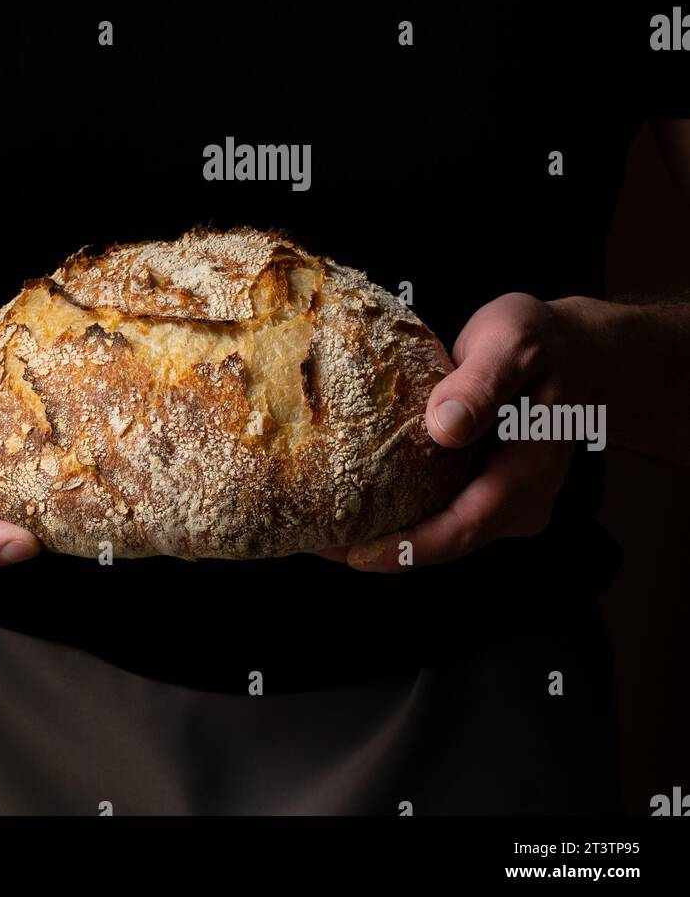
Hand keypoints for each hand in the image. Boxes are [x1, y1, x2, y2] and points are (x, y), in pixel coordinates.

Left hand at [311, 292, 590, 572]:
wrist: (579, 350)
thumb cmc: (545, 343)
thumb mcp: (512, 346)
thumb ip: (481, 385)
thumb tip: (443, 426)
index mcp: (527, 479)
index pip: (460, 531)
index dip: (404, 549)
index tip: (352, 553)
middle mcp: (519, 504)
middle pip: (443, 544)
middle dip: (381, 548)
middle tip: (317, 540)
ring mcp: (504, 502)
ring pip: (440, 532)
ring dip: (386, 532)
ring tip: (326, 525)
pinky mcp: (487, 490)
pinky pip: (441, 511)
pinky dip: (400, 510)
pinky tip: (356, 498)